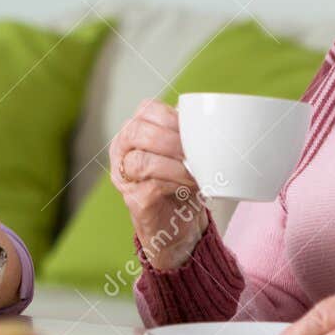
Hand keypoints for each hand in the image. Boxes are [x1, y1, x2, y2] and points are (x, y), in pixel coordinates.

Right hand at [109, 99, 206, 269]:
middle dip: (169, 139)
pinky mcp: (133, 200)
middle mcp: (122, 151)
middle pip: (136, 132)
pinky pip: (150, 186)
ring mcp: (124, 176)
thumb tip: (212, 122)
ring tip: (194, 171)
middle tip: (191, 151)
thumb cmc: (182, 182)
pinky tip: (190, 185)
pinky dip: (174, 184)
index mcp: (135, 131)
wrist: (179, 224)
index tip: (193, 129)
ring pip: (140, 161)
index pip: (145, 110)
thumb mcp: (186, 152)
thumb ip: (189, 135)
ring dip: (173, 165)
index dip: (170, 117)